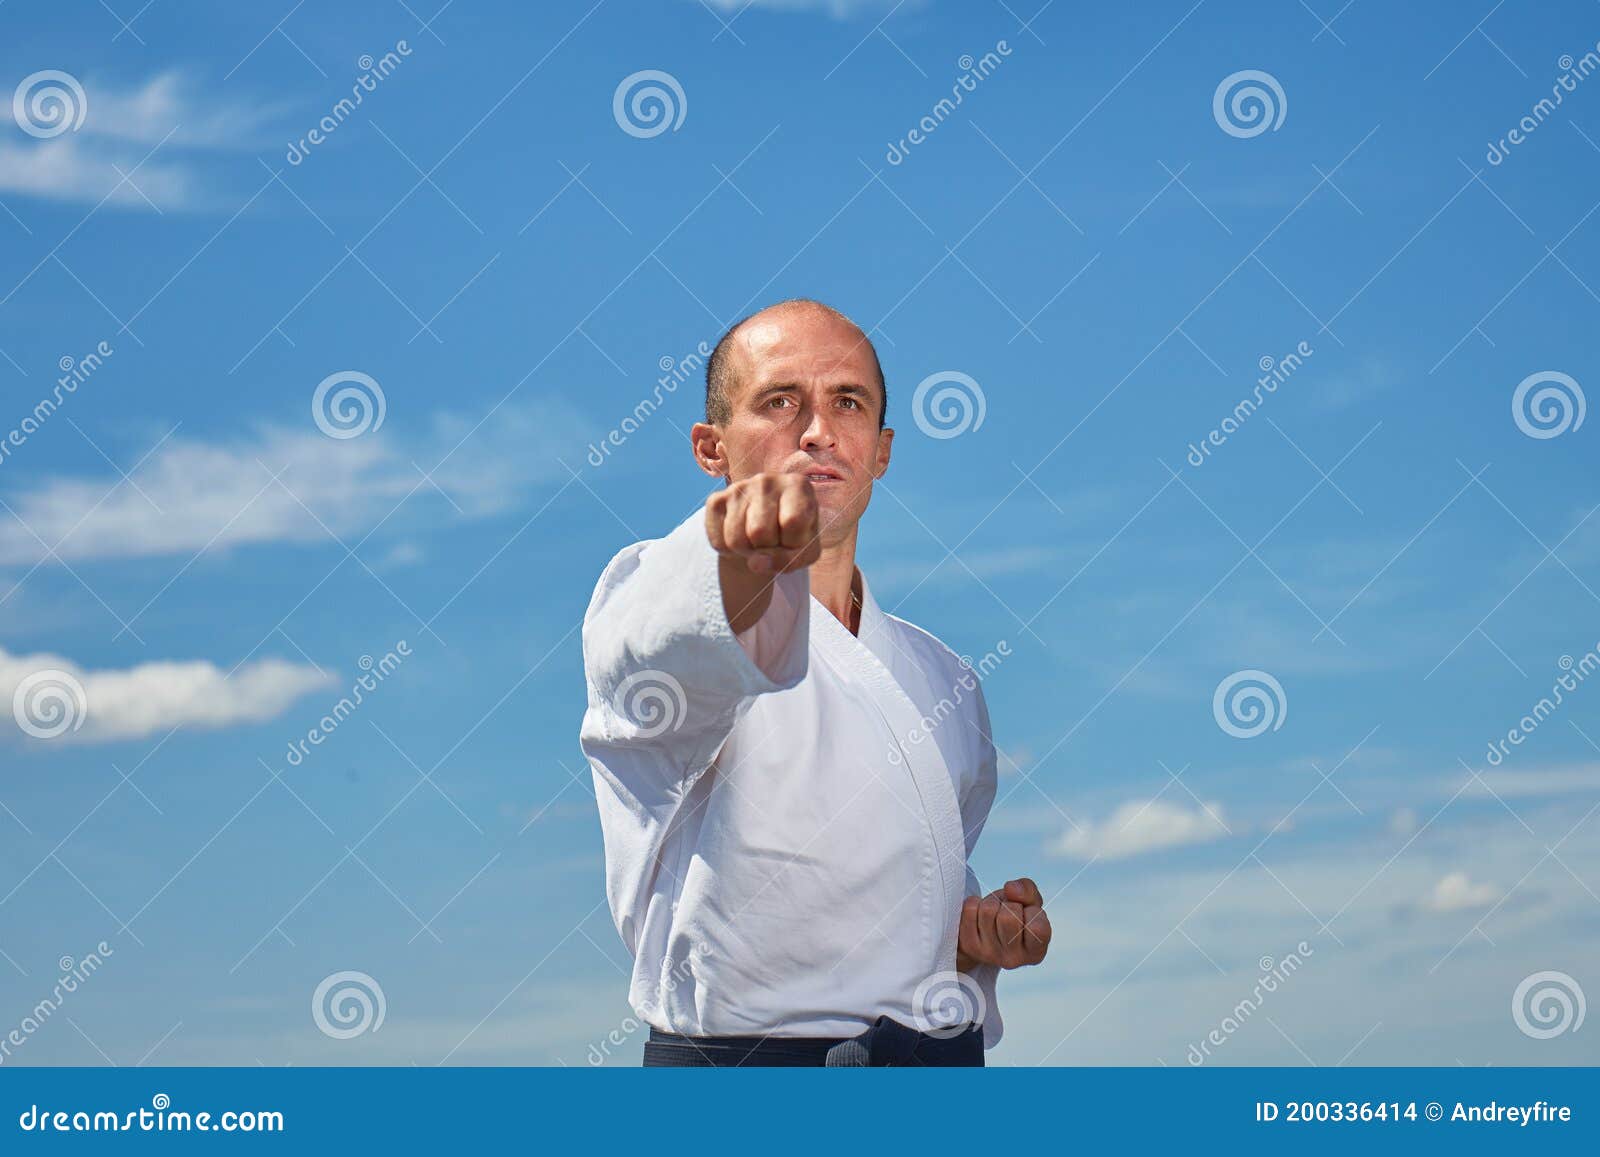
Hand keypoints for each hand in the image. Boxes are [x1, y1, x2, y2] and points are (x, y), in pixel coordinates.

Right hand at [705, 471, 821, 576]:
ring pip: (736, 540)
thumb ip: (787, 560)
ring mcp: (738, 488)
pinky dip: (729, 552)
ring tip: (758, 542)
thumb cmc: (794, 536)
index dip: (793, 542)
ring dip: (748, 552)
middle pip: (759, 532)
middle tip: (773, 542)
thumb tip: (754, 564)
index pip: (792, 522)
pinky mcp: (716, 500)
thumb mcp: (804, 552)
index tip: (794, 538)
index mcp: (797, 485)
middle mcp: (766, 480)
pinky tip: (742, 539)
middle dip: (767, 548)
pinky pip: (718, 542)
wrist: (770, 525)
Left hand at [955, 877, 1050, 970]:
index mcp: (1035, 953)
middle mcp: (1013, 959)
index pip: (1037, 928)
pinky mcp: (968, 945)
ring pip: (988, 909)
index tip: (1028, 915)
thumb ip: (1029, 891)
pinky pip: (970, 908)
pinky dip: (975, 903)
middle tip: (1008, 912)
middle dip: (1009, 904)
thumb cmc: (1015, 916)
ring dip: (992, 902)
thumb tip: (1011, 889)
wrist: (986, 932)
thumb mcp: (1030, 903)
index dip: (1032, 911)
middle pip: (1009, 917)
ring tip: (994, 914)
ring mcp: (988, 954)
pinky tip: (979, 916)